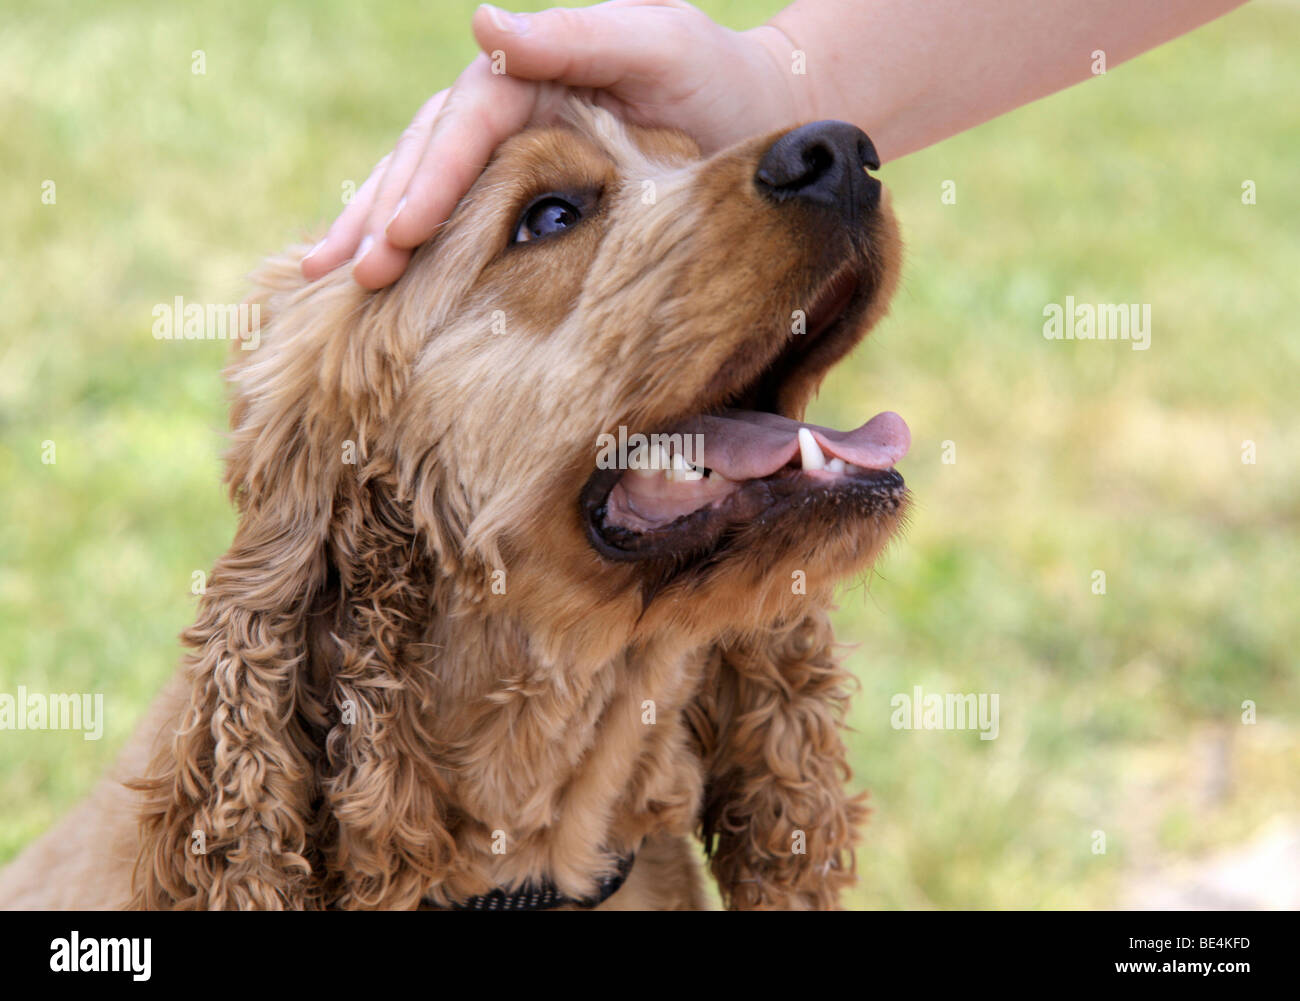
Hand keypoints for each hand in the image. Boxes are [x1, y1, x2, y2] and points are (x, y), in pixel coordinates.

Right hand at [302, 1, 805, 288]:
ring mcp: (514, 160)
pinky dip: (421, 253)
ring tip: (325, 281)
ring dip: (377, 235)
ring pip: (431, 194)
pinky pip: (464, 224)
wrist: (764, 120)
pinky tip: (384, 286)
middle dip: (377, 216)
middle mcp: (508, 116)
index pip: (459, 128)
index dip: (424, 184)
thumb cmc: (715, 79)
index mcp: (527, 76)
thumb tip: (480, 22)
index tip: (394, 239)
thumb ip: (576, 35)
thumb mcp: (656, 43)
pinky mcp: (530, 203)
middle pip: (424, 161)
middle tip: (332, 275)